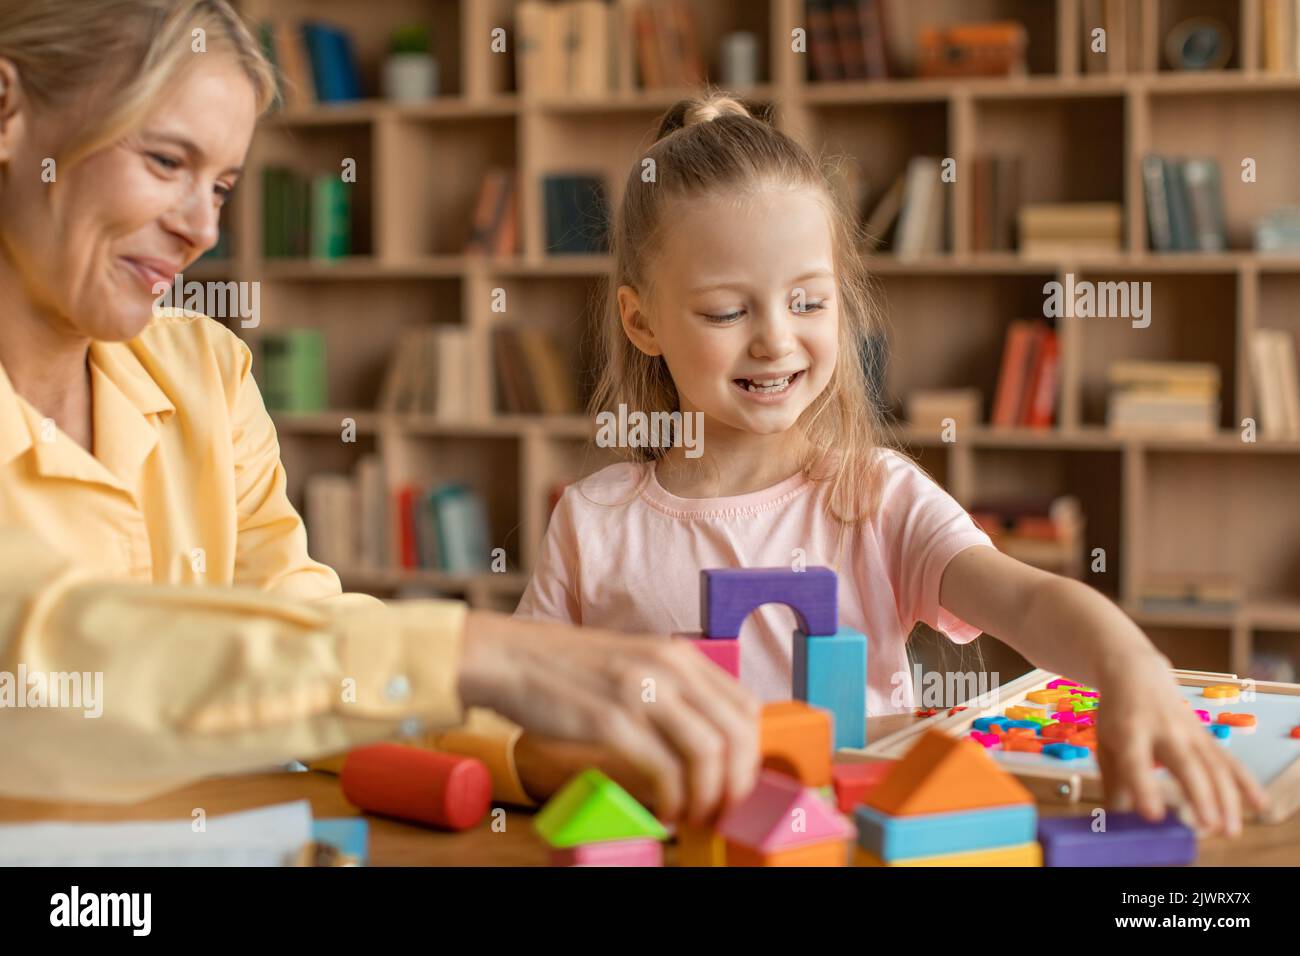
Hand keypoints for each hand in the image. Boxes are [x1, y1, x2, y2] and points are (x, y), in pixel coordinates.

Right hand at [456, 610, 759, 823]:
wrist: (509, 658)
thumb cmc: (567, 671)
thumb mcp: (634, 664)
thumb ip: (672, 691)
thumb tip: (709, 739)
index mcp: (678, 655)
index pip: (746, 706)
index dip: (750, 754)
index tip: (736, 782)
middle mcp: (668, 668)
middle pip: (737, 734)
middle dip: (738, 782)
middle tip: (722, 808)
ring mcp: (640, 692)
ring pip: (709, 754)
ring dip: (708, 796)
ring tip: (692, 814)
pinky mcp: (611, 720)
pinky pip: (666, 769)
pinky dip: (674, 799)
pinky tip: (664, 810)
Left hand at [1095, 654, 1268, 834]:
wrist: (1136, 674)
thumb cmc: (1118, 716)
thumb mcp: (1106, 744)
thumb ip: (1114, 782)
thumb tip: (1122, 823)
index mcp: (1129, 731)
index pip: (1136, 761)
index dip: (1144, 788)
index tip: (1153, 815)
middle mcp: (1163, 730)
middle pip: (1184, 763)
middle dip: (1199, 794)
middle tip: (1208, 824)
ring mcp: (1189, 732)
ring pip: (1213, 765)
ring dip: (1226, 798)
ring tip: (1230, 829)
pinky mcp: (1205, 736)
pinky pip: (1228, 759)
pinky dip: (1245, 781)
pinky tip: (1258, 804)